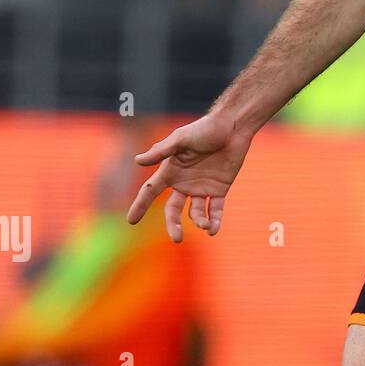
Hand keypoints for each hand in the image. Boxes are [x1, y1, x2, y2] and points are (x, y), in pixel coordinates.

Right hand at [126, 112, 252, 241]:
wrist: (233, 127)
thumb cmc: (205, 129)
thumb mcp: (181, 139)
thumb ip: (161, 151)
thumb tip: (137, 161)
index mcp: (171, 171)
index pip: (150, 192)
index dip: (140, 206)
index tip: (131, 221)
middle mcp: (184, 183)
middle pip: (173, 210)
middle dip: (173, 225)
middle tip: (177, 238)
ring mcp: (202, 187)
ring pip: (196, 213)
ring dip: (200, 221)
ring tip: (205, 225)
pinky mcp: (220, 189)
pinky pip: (215, 210)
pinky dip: (215, 221)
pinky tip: (213, 229)